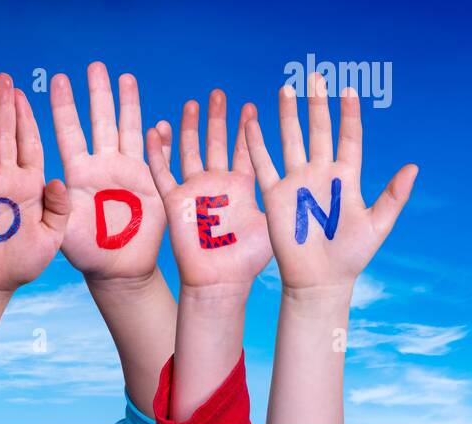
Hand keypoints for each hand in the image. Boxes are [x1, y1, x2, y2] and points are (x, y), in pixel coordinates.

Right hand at [0, 73, 69, 295]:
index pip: (29, 143)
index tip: (25, 94)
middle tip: (4, 77)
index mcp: (30, 185)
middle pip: (6, 135)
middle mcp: (6, 179)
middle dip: (5, 106)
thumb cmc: (23, 263)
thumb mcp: (53, 236)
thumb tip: (57, 180)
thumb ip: (58, 209)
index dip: (27, 118)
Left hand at [51, 62, 166, 282]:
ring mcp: (128, 172)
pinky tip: (164, 122)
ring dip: (128, 104)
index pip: (69, 133)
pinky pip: (158, 157)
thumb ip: (58, 208)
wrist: (116, 270)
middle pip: (101, 121)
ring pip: (129, 130)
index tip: (57, 80)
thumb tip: (57, 181)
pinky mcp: (151, 183)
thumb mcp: (63, 232)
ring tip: (125, 77)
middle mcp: (102, 166)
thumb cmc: (85, 253)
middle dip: (98, 93)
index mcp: (77, 174)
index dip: (64, 107)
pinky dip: (163, 140)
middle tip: (94, 66)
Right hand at [147, 90, 271, 289]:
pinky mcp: (175, 201)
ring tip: (192, 103)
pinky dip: (157, 152)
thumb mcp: (277, 221)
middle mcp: (217, 184)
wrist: (219, 282)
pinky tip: (154, 131)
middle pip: (215, 143)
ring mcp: (194, 190)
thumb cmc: (249, 260)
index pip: (243, 149)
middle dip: (217, 118)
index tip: (250, 105)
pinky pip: (162, 172)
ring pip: (189, 150)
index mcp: (242, 186)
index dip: (245, 128)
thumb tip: (317, 181)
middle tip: (219, 93)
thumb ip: (290, 196)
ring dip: (190, 127)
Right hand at [246, 74, 417, 289]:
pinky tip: (252, 123)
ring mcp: (296, 182)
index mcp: (346, 178)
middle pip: (318, 131)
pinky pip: (264, 164)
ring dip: (287, 115)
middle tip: (315, 78)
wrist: (319, 279)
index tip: (349, 91)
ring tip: (285, 90)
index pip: (348, 138)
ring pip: (291, 140)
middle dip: (316, 104)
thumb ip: (393, 195)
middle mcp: (320, 174)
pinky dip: (257, 144)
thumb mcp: (378, 224)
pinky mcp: (275, 195)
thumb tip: (413, 167)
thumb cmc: (351, 255)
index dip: (349, 115)